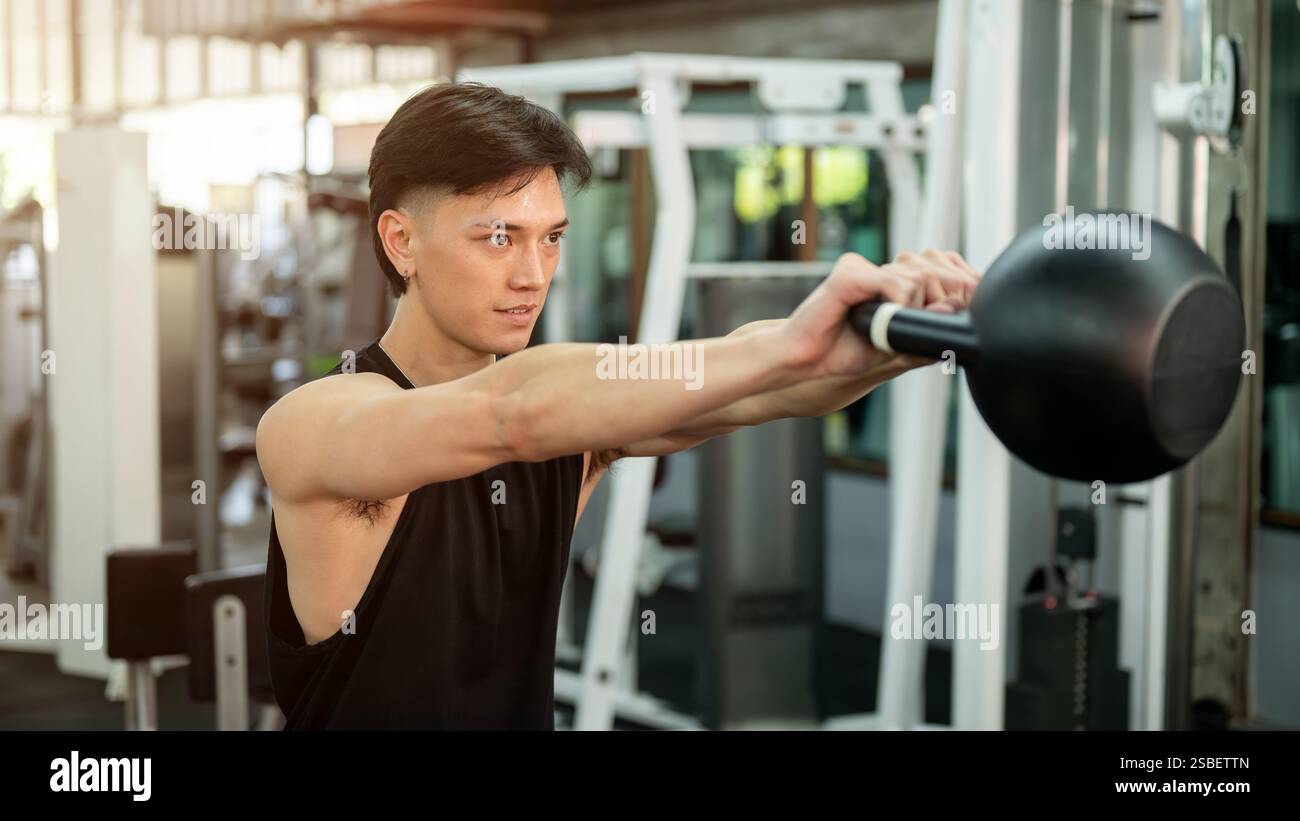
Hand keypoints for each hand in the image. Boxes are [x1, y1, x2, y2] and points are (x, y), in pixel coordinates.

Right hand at [782, 248, 981, 379]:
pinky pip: (895, 284)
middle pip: (932, 275)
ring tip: (884, 331)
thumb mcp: (892, 348)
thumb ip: (921, 331)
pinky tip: (879, 324)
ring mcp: (861, 268)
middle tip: (906, 332)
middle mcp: (874, 270)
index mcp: (884, 282)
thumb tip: (953, 309)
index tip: (939, 321)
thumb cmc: (839, 354)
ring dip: (911, 312)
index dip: (944, 299)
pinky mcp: (849, 274)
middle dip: (931, 307)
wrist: (800, 360)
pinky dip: (898, 307)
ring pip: (918, 279)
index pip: (933, 275)